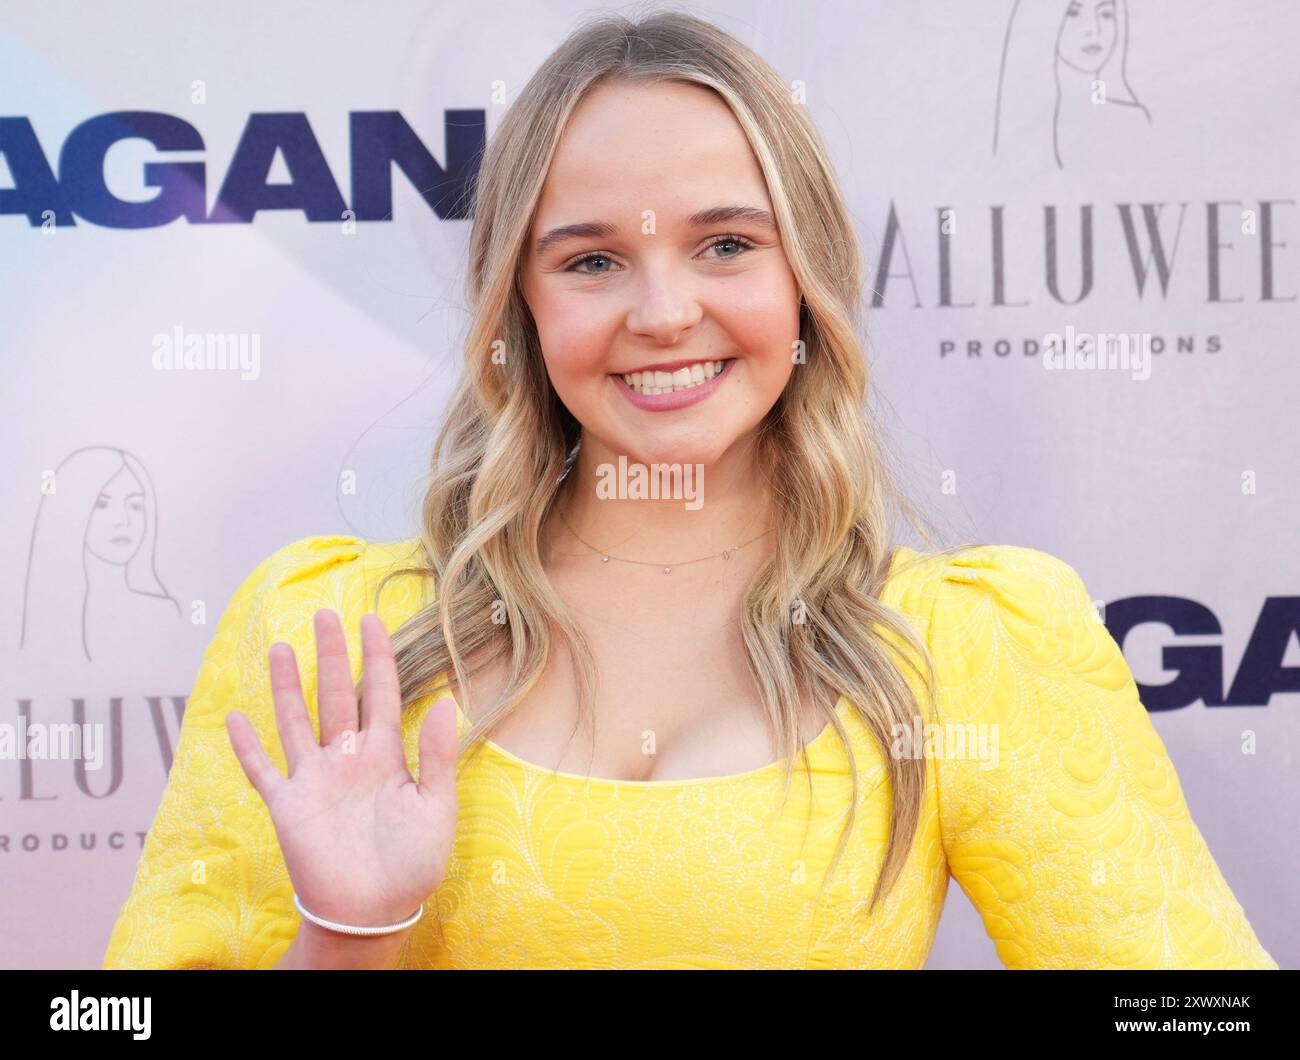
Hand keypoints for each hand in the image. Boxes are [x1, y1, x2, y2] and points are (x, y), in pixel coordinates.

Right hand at [226, 609, 458, 931]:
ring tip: (278, 647)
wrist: (374, 913)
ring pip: (297, 721)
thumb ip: (438, 755)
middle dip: (330, 656)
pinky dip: (247, 747)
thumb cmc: (411, 864)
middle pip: (336, 696)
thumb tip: (447, 701)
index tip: (372, 620)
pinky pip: (263, 771)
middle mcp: (348, 759)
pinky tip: (234, 718)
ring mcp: (315, 780)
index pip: (381, 694)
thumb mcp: (436, 806)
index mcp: (385, 755)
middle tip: (324, 615)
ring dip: (286, 686)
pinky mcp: (288, 807)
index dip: (377, 658)